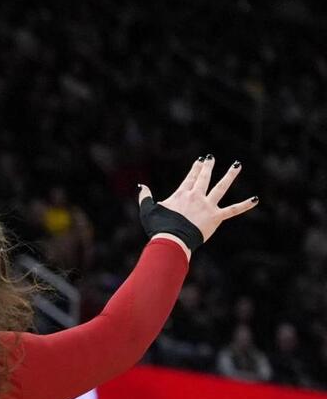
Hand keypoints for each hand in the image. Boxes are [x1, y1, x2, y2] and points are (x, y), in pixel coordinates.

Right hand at [138, 155, 257, 244]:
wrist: (172, 239)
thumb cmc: (159, 227)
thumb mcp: (148, 210)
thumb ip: (146, 197)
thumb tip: (142, 187)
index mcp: (181, 194)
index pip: (190, 177)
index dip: (195, 168)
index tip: (200, 161)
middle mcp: (196, 196)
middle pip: (204, 178)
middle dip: (208, 166)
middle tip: (211, 158)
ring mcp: (207, 206)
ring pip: (221, 187)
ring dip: (230, 175)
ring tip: (237, 165)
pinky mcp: (216, 217)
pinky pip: (233, 210)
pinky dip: (245, 205)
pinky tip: (255, 199)